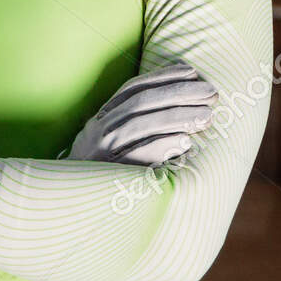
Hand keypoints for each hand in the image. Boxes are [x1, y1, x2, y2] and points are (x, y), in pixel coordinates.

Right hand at [67, 63, 217, 165]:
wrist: (69, 208)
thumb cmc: (99, 173)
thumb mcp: (108, 142)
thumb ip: (131, 124)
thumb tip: (175, 106)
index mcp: (101, 119)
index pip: (132, 88)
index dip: (162, 76)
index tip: (191, 71)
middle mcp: (99, 130)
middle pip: (141, 102)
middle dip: (178, 93)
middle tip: (212, 92)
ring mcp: (102, 152)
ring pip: (141, 124)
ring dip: (178, 117)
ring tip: (207, 115)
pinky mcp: (110, 174)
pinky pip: (138, 155)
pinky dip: (162, 146)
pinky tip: (186, 142)